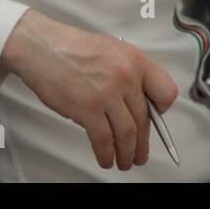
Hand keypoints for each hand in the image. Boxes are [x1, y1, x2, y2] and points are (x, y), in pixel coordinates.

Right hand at [0, 10, 178, 170]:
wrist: (43, 47)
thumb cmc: (73, 48)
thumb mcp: (113, 51)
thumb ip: (129, 73)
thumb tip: (136, 99)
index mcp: (136, 61)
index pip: (166, 91)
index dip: (162, 111)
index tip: (156, 122)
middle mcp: (127, 77)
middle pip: (144, 119)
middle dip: (143, 143)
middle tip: (141, 154)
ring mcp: (108, 94)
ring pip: (127, 133)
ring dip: (128, 153)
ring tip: (126, 162)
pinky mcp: (88, 108)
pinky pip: (104, 139)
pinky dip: (107, 154)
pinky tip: (106, 159)